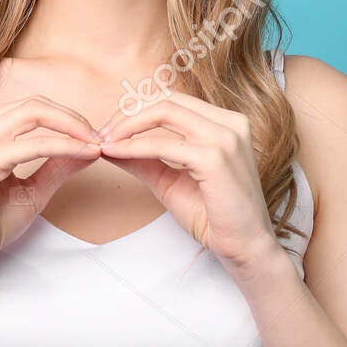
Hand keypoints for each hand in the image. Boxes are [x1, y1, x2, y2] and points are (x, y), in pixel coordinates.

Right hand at [0, 95, 101, 270]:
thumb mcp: (32, 190)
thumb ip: (58, 167)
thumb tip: (91, 149)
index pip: (32, 108)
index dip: (67, 119)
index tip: (94, 138)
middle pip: (35, 104)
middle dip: (73, 118)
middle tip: (100, 139)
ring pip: (34, 113)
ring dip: (71, 127)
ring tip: (95, 145)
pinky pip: (33, 144)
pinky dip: (63, 146)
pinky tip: (83, 154)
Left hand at [96, 93, 281, 276]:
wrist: (245, 247)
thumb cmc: (215, 217)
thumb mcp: (171, 181)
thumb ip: (144, 159)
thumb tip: (109, 144)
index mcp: (226, 122)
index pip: (173, 99)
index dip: (137, 110)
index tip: (110, 130)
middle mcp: (230, 122)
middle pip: (166, 99)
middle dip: (127, 113)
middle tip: (101, 134)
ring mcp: (225, 137)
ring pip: (163, 111)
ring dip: (127, 125)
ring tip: (104, 142)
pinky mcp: (215, 158)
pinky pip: (162, 144)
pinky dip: (134, 147)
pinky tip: (115, 153)